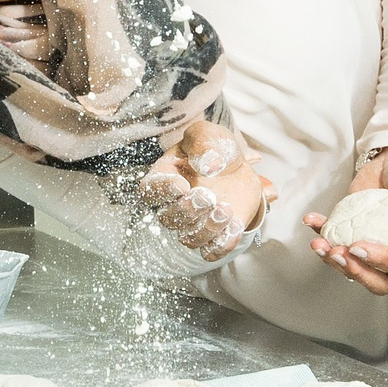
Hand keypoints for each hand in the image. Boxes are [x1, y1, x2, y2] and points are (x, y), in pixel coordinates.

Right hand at [139, 118, 271, 262]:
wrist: (237, 167)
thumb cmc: (214, 149)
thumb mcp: (208, 135)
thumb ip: (204, 144)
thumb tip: (208, 165)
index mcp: (164, 178)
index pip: (150, 191)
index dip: (163, 192)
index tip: (182, 185)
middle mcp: (174, 205)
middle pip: (168, 219)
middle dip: (187, 211)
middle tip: (208, 196)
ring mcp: (193, 224)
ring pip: (189, 239)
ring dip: (207, 229)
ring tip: (226, 209)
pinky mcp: (213, 236)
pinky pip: (211, 251)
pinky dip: (222, 244)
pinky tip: (235, 225)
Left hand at [304, 145, 387, 295]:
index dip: (381, 262)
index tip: (360, 246)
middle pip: (378, 281)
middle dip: (355, 271)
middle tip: (338, 253)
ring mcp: (376, 249)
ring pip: (355, 269)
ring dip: (333, 260)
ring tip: (320, 243)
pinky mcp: (355, 236)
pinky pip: (337, 244)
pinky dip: (322, 235)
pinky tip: (312, 222)